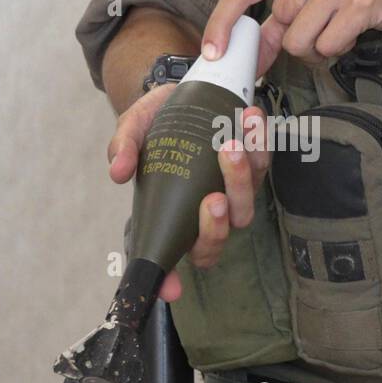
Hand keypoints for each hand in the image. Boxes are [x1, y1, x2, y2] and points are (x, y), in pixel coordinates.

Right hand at [108, 87, 271, 301]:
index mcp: (172, 216)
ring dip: (241, 177)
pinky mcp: (254, 165)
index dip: (170, 279)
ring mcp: (233, 191)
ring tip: (230, 144)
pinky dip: (259, 140)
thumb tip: (118, 172)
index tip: (172, 289)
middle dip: (217, 222)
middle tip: (212, 197)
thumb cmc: (155, 124)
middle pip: (218, 236)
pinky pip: (263, 161)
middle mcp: (206, 212)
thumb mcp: (133, 131)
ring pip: (245, 203)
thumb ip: (124, 149)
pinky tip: (249, 117)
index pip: (171, 257)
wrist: (181, 93)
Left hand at [201, 0, 381, 70]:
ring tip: (340, 24)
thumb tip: (249, 51)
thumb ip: (278, 14)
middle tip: (325, 21)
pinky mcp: (357, 2)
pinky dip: (339, 48)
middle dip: (299, 38)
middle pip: (279, 30)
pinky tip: (354, 29)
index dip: (221, 24)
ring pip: (300, 44)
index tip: (213, 52)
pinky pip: (329, 47)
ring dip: (320, 46)